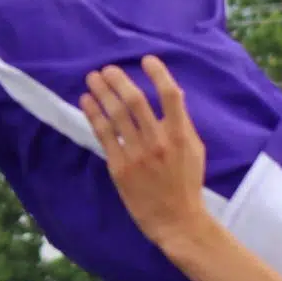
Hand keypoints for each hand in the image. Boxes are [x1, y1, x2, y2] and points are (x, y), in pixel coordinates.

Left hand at [82, 58, 210, 244]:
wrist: (177, 220)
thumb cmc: (187, 184)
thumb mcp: (195, 150)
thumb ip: (183, 124)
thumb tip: (172, 96)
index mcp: (181, 135)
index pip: (171, 95)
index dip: (158, 73)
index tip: (147, 60)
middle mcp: (158, 141)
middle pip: (135, 101)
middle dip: (118, 80)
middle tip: (108, 69)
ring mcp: (137, 155)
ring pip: (116, 115)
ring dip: (102, 93)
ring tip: (92, 78)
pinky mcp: (120, 168)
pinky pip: (104, 135)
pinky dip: (94, 115)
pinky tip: (86, 102)